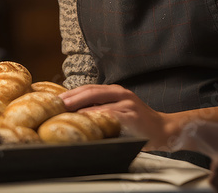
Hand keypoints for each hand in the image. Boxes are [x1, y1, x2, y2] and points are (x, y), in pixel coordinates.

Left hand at [60, 84, 178, 149]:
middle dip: (71, 98)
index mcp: (115, 90)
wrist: (163, 129)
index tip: (54, 100)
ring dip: (80, 109)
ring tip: (65, 114)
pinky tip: (86, 123)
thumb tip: (73, 114)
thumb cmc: (137, 122)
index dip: (70, 93)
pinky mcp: (131, 116)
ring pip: (99, 103)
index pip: (88, 88)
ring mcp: (127, 104)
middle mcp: (121, 93)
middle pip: (91, 91)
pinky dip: (96, 119)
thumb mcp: (118, 110)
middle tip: (56, 105)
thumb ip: (100, 108)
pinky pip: (110, 116)